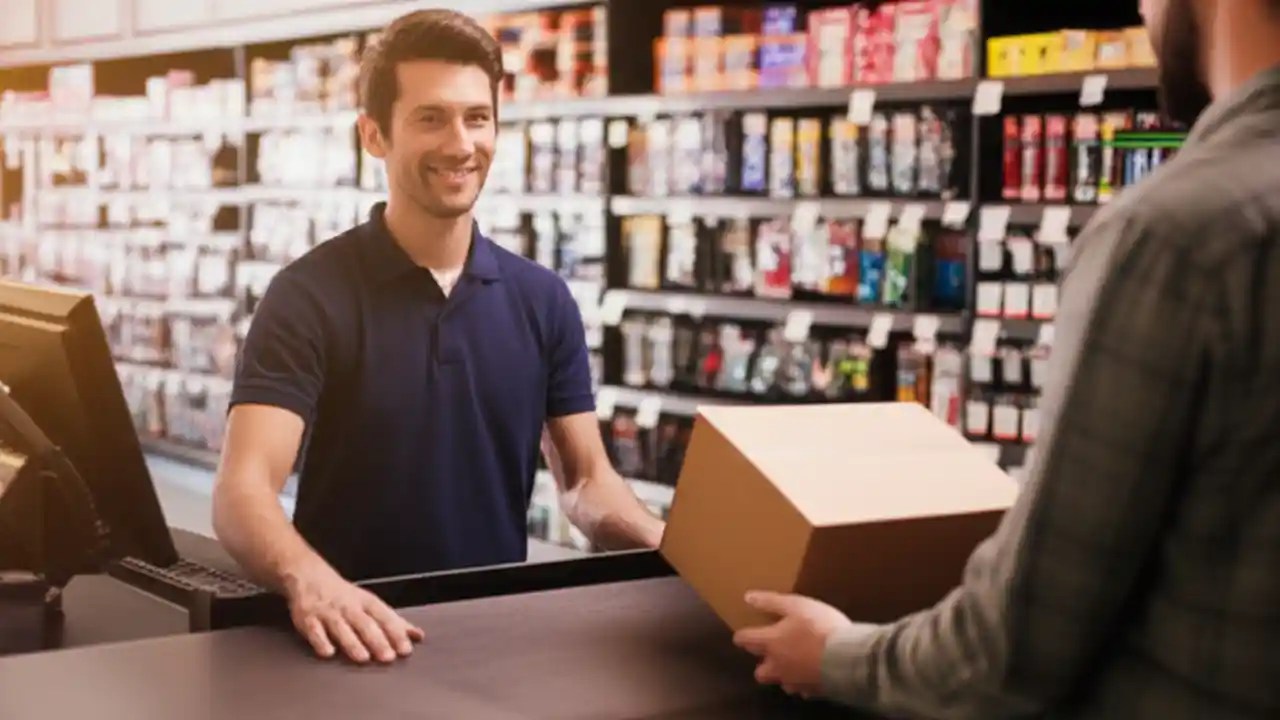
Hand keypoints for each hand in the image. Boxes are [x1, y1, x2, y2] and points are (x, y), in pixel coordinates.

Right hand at [283, 561, 423, 663]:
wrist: (309, 576)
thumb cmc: (345, 595)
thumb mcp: (371, 603)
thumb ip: (393, 621)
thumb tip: (418, 636)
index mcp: (366, 602)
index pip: (385, 617)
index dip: (396, 633)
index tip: (406, 648)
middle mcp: (349, 606)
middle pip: (365, 624)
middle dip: (377, 640)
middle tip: (388, 657)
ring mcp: (328, 612)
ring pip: (341, 628)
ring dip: (352, 642)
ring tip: (363, 658)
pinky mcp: (308, 618)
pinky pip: (314, 630)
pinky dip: (321, 641)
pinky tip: (329, 652)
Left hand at [733, 591, 854, 697]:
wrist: (846, 657)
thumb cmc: (819, 626)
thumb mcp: (796, 605)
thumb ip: (771, 602)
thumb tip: (747, 597)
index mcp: (771, 642)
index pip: (746, 640)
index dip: (742, 636)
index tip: (742, 634)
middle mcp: (777, 665)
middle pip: (759, 671)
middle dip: (761, 663)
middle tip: (770, 652)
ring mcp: (794, 680)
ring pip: (781, 682)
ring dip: (783, 674)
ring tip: (793, 663)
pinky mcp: (811, 690)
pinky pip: (802, 689)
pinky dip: (804, 682)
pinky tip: (813, 673)